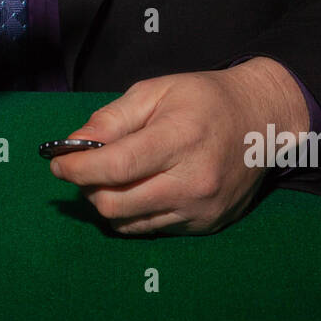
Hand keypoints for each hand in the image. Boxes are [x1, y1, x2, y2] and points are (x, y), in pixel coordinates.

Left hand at [50, 58, 309, 236]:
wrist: (263, 122)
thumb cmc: (204, 99)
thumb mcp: (155, 92)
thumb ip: (112, 119)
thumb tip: (74, 146)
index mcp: (179, 138)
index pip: (116, 166)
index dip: (78, 169)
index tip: (57, 163)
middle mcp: (192, 180)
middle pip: (115, 204)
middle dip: (88, 188)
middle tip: (84, 170)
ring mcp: (201, 208)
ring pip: (129, 223)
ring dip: (108, 203)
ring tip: (112, 178)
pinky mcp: (206, 225)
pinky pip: (152, 228)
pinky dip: (134, 212)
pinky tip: (141, 188)